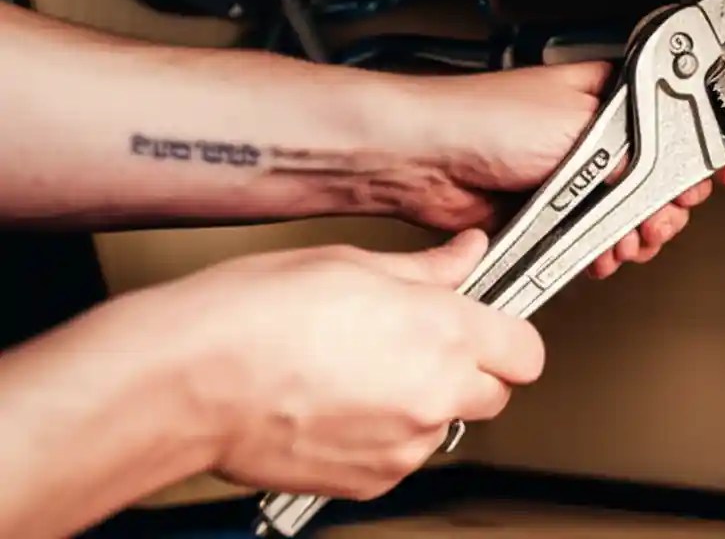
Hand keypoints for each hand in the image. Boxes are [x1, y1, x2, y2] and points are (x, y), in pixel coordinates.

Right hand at [126, 229, 541, 499]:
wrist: (187, 384)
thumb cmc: (253, 317)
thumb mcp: (350, 264)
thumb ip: (426, 269)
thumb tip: (466, 255)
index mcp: (443, 330)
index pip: (526, 349)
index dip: (508, 335)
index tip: (489, 326)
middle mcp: (435, 392)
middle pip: (494, 392)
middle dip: (468, 370)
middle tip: (417, 343)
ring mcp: (405, 444)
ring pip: (444, 425)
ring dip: (421, 403)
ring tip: (360, 371)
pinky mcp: (372, 481)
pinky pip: (401, 456)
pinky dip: (383, 436)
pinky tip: (338, 403)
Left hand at [401, 61, 724, 277]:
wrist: (425, 160)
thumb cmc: (484, 119)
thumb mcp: (580, 129)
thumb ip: (632, 157)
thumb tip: (668, 178)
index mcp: (606, 96)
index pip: (671, 122)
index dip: (699, 150)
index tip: (722, 173)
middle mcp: (592, 134)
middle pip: (655, 177)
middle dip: (664, 206)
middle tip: (664, 218)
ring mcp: (570, 175)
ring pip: (625, 213)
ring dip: (633, 233)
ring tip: (630, 240)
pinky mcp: (549, 210)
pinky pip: (590, 237)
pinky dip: (600, 249)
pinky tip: (601, 253)